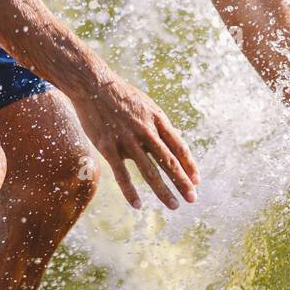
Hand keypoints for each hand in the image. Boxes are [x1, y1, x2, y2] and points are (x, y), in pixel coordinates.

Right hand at [68, 74, 199, 210]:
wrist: (93, 84)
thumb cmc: (121, 95)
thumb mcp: (147, 104)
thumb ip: (160, 123)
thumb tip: (178, 136)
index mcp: (157, 119)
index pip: (179, 147)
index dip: (189, 165)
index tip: (197, 181)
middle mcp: (145, 131)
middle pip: (169, 162)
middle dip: (183, 182)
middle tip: (192, 199)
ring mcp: (127, 140)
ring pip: (149, 171)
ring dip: (163, 191)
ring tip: (174, 205)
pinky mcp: (108, 147)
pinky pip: (122, 174)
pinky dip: (130, 192)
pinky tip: (137, 205)